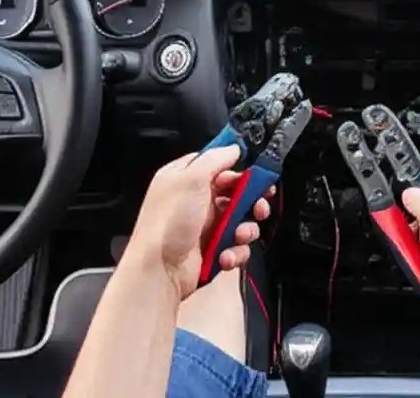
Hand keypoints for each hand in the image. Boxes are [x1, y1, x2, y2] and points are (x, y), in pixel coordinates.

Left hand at [124, 146, 271, 298]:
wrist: (158, 272)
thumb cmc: (169, 221)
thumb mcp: (190, 179)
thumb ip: (215, 159)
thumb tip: (235, 147)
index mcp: (186, 178)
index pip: (218, 164)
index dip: (239, 168)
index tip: (260, 173)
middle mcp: (196, 200)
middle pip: (236, 193)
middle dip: (253, 201)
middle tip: (260, 207)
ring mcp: (205, 226)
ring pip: (241, 220)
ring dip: (246, 229)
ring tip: (240, 236)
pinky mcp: (212, 249)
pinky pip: (236, 246)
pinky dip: (235, 252)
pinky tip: (225, 256)